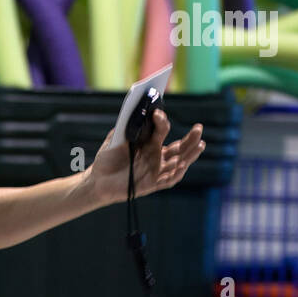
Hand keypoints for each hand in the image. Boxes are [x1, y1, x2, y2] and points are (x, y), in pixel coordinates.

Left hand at [86, 111, 205, 207]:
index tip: (157, 114)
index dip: (162, 122)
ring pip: (178, 164)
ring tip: (200, 145)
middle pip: (178, 148)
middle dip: (190, 138)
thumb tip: (136, 111)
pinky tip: (182, 165)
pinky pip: (167, 181)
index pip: (162, 131)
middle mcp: (155, 157)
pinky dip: (175, 174)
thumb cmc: (107, 158)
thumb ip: (127, 126)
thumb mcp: (116, 139)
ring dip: (189, 155)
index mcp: (149, 144)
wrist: (97, 180)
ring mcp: (154, 171)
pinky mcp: (150, 185)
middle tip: (199, 128)